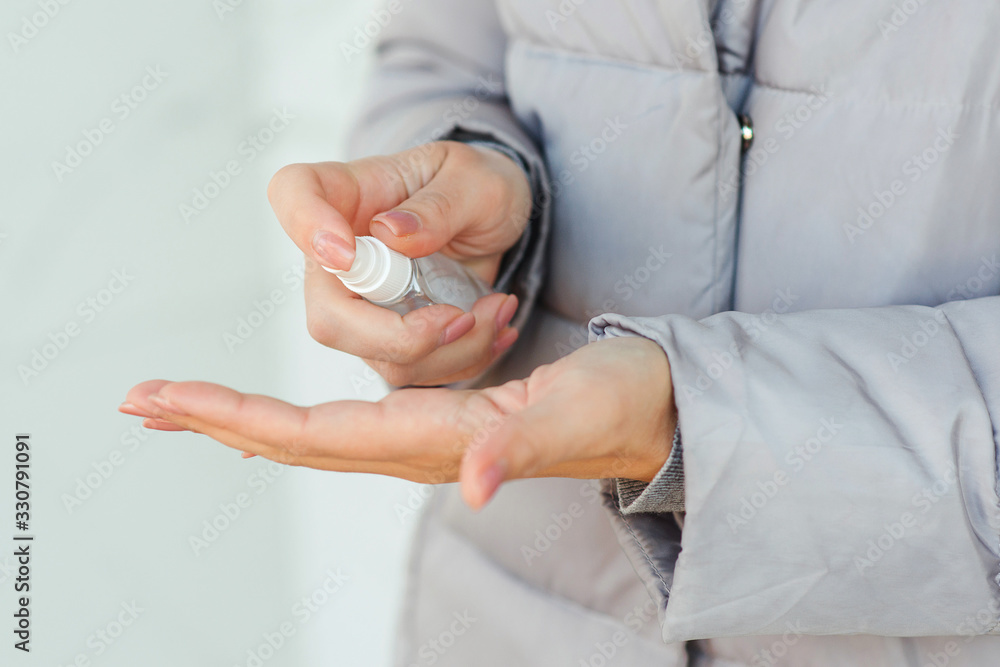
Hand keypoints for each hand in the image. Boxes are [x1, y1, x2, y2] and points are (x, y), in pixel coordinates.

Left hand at [119, 337, 675, 509]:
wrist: (648, 409)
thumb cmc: (618, 401)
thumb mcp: (578, 410)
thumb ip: (524, 448)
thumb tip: (475, 484)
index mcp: (436, 440)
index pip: (313, 436)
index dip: (236, 418)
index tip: (168, 398)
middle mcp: (417, 449)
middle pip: (292, 445)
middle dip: (213, 420)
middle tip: (140, 398)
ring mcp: (423, 442)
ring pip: (309, 441)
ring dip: (238, 420)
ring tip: (179, 403)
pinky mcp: (436, 427)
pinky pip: (340, 432)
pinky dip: (285, 421)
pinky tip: (260, 420)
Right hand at [268, 141, 531, 386]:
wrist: (495, 220)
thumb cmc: (475, 186)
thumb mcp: (475, 181)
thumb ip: (439, 205)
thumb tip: (392, 233)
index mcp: (348, 191)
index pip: (293, 194)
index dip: (306, 226)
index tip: (345, 254)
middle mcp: (341, 254)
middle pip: (328, 316)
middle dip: (398, 336)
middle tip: (462, 318)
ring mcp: (361, 304)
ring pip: (378, 356)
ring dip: (450, 350)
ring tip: (498, 311)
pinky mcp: (389, 338)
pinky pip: (414, 370)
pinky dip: (463, 359)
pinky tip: (493, 329)